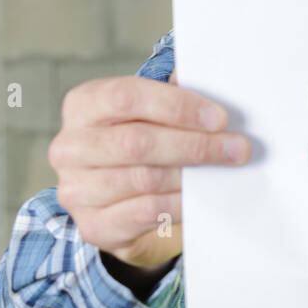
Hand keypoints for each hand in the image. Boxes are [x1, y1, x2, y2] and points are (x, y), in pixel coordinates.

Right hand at [49, 72, 250, 269]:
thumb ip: (175, 94)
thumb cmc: (139, 139)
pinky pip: (145, 212)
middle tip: (238, 148)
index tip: (219, 117)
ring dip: (192, 175)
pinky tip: (201, 195)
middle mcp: (70, 147)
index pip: (126, 97)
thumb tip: (215, 83)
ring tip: (226, 169)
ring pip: (144, 179)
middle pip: (137, 142)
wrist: (115, 196)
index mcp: (83, 105)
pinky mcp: (92, 225)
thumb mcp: (149, 111)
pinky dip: (179, 203)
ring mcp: (76, 189)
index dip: (177, 106)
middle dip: (195, 145)